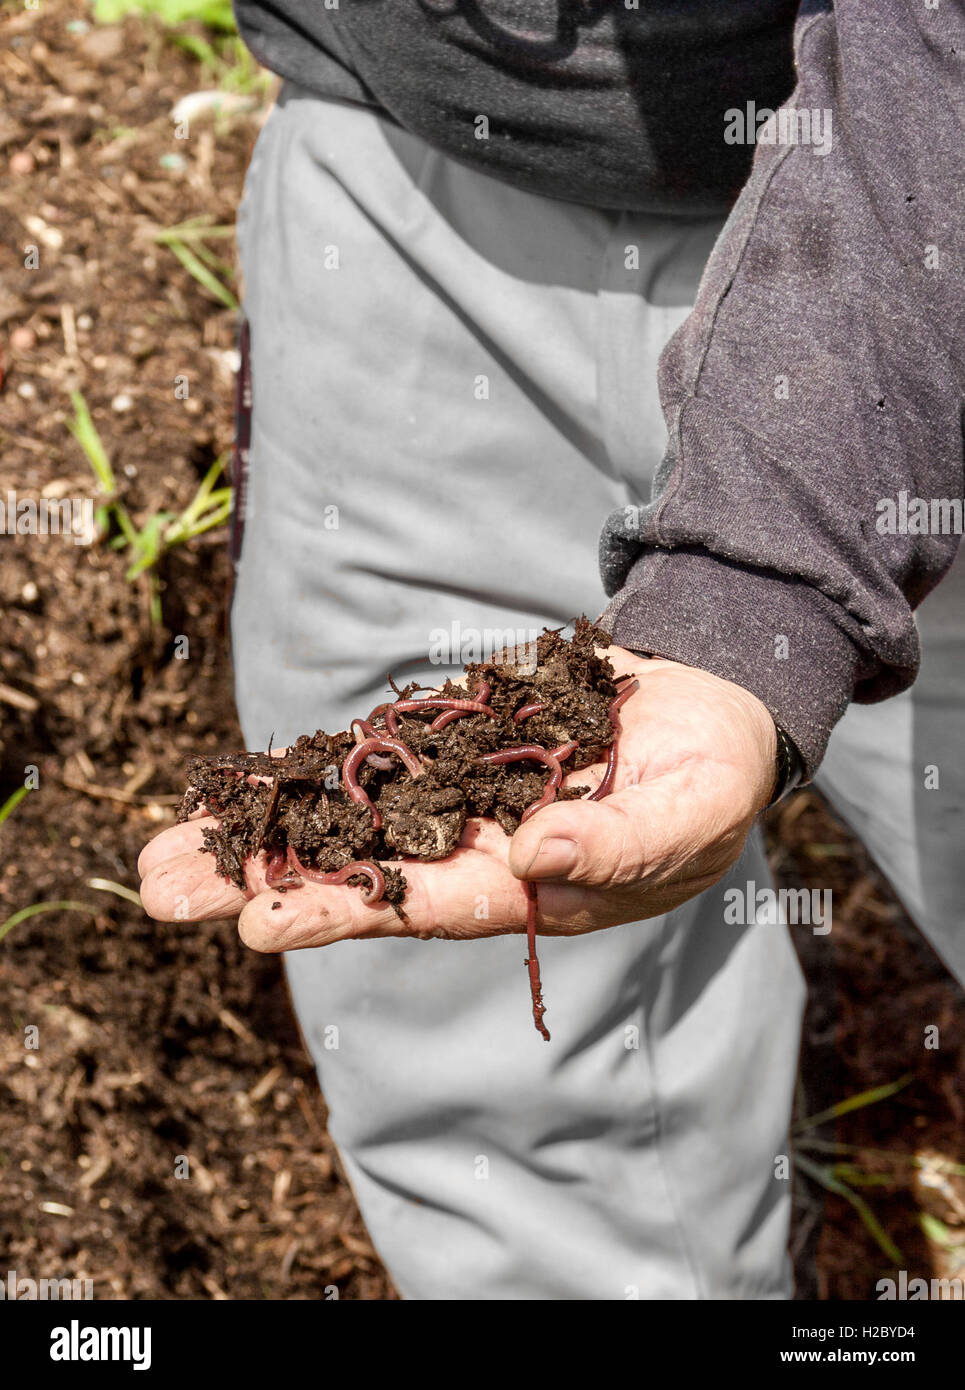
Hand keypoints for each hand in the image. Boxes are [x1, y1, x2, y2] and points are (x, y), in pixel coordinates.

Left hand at [139, 649, 776, 950]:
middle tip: (160, 894)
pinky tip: (232, 787)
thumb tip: (533, 862)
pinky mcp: (447, 754)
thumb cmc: (712, 774)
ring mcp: (456, 805)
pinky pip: (365, 767)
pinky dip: (301, 777)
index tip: (257, 922)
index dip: (346, 916)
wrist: (702, 704)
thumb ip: (623, 846)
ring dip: (256, 837)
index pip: (430, 909)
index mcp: (535, 891)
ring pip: (344, 825)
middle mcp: (479, 857)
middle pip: (358, 879)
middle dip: (260, 885)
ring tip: (158, 854)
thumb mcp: (693, 811)